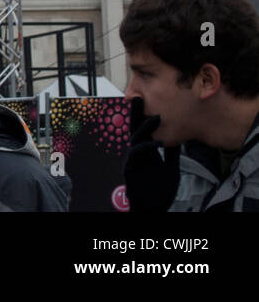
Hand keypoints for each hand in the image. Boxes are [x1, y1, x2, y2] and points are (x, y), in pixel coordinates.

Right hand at [123, 96, 179, 211]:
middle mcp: (138, 152)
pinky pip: (137, 153)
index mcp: (147, 151)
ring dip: (145, 127)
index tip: (146, 100)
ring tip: (157, 118)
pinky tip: (159, 143)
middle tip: (138, 97)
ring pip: (135, 138)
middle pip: (135, 128)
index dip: (144, 116)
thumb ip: (172, 155)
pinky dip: (147, 147)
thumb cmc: (160, 190)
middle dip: (136, 113)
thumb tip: (176, 139)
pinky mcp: (130, 168)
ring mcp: (133, 159)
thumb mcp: (171, 169)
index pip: (144, 130)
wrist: (153, 207)